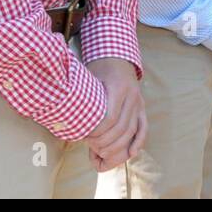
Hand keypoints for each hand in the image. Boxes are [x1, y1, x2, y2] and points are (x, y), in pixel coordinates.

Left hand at [86, 57, 146, 171]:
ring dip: (119, 145)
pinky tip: (131, 153)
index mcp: (119, 88)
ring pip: (132, 129)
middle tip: (92, 148)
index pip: (110, 118)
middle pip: (122, 127)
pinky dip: (139, 141)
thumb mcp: (89, 78)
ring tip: (103, 153)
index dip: (98, 133)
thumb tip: (68, 121)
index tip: (85, 138)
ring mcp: (139, 102)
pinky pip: (143, 126)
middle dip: (106, 142)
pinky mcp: (141, 107)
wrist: (117, 57)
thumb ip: (83, 98)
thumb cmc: (98, 69)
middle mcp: (132, 96)